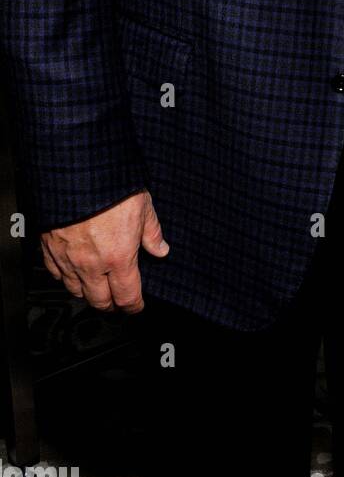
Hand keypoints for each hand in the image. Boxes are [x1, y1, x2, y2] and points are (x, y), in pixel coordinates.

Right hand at [39, 190, 168, 313]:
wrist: (74, 170)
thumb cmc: (111, 185)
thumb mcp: (143, 206)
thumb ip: (152, 232)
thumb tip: (161, 249)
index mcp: (118, 257)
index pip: (127, 296)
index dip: (133, 306)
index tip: (137, 306)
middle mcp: (91, 264)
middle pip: (100, 301)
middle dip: (111, 305)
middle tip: (118, 302)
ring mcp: (68, 258)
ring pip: (76, 291)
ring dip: (88, 293)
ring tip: (97, 288)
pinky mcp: (49, 248)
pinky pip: (56, 274)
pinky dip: (66, 278)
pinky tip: (73, 272)